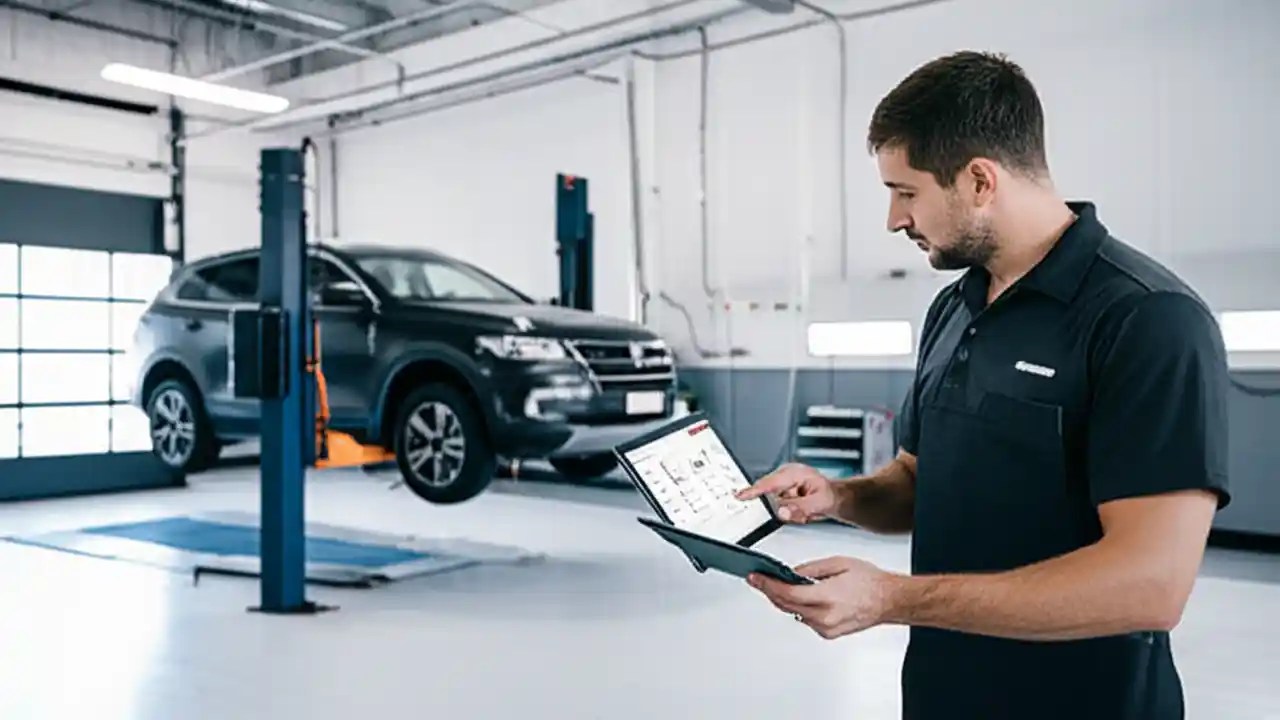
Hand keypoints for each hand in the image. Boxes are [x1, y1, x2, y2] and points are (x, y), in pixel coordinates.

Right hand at [735, 463, 835, 522]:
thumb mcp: (818, 503)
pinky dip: (788, 511)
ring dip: (788, 511)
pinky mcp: (781, 492)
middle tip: (802, 512)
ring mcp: (782, 483)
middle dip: (783, 508)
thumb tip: (781, 511)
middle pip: (769, 495)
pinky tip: (800, 510)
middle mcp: (785, 475)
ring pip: (774, 504)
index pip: (769, 483)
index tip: (741, 496)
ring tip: (805, 510)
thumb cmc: (829, 495)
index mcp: (793, 472)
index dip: (754, 490)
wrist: (833, 497)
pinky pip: (777, 506)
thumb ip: (799, 508)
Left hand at [747, 557, 897, 638]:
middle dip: (770, 592)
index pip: (787, 594)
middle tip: (759, 580)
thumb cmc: (869, 581)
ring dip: (784, 600)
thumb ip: (810, 569)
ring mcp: (826, 628)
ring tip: (777, 585)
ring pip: (794, 613)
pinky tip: (799, 597)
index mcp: (827, 597)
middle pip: (786, 605)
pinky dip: (799, 608)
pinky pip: (805, 620)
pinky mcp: (828, 633)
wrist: (889, 600)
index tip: (755, 578)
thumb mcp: (837, 563)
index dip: (767, 586)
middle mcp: (825, 617)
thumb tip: (790, 573)